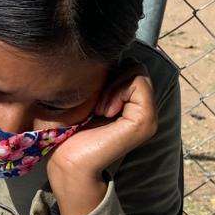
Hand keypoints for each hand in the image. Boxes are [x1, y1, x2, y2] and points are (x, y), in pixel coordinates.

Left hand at [46, 62, 158, 214]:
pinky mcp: (145, 120)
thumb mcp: (84, 97)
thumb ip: (99, 79)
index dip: (110, 70)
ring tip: (99, 109)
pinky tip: (103, 111)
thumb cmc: (67, 131)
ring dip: (113, 85)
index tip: (91, 95)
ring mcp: (148, 115)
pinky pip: (138, 82)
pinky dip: (117, 90)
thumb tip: (105, 52)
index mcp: (129, 104)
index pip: (130, 65)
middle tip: (95, 103)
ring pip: (138, 71)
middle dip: (112, 76)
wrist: (67, 161)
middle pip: (135, 65)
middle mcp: (142, 109)